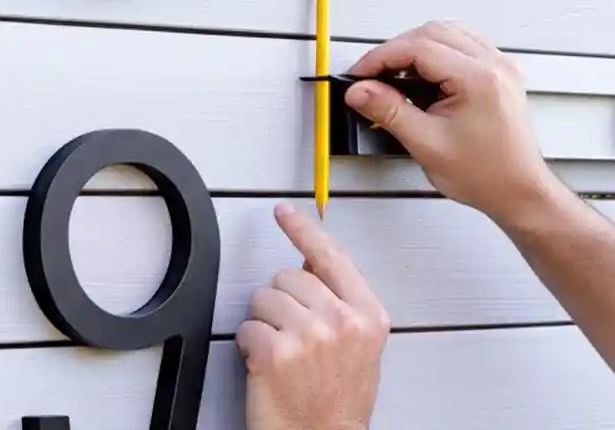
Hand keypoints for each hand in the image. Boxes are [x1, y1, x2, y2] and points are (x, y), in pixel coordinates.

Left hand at [236, 203, 389, 429]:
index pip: (332, 257)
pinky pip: (247, 327)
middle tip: (292, 336)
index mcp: (368, 315)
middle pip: (289, 275)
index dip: (304, 230)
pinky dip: (249, 347)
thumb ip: (341, 302)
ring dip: (264, 324)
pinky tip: (267, 367)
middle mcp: (342, 321)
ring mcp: (310, 335)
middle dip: (281, 301)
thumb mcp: (358, 346)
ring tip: (282, 354)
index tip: (284, 211)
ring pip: (263, 298)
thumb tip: (311, 262)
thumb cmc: (337, 402)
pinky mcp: (276, 351)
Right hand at [342, 21, 562, 222]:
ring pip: (448, 33)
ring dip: (416, 48)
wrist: (518, 191)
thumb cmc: (486, 175)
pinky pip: (462, 45)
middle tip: (373, 75)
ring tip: (395, 76)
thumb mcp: (425, 143)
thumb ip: (388, 111)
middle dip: (396, 50)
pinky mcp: (498, 73)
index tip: (361, 74)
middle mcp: (494, 65)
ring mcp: (499, 66)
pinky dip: (436, 53)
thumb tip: (360, 91)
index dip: (381, 57)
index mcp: (479, 79)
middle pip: (433, 32)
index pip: (419, 47)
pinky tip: (423, 75)